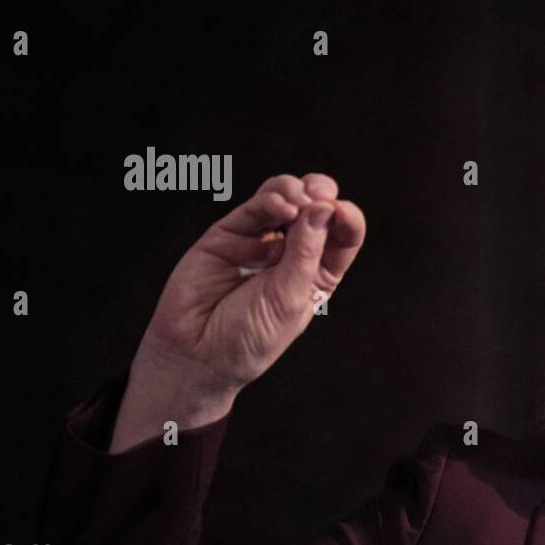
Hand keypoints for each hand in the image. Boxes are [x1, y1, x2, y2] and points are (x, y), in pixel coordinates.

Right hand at [109, 174, 364, 451]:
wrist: (198, 352)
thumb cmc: (249, 336)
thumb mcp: (290, 297)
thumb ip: (306, 251)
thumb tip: (324, 207)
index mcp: (317, 273)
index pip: (342, 235)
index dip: (346, 218)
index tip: (342, 211)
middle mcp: (291, 253)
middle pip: (316, 210)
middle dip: (322, 195)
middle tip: (321, 198)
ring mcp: (260, 241)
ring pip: (285, 199)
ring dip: (297, 192)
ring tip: (298, 203)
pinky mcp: (229, 234)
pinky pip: (255, 208)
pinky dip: (272, 199)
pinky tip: (282, 207)